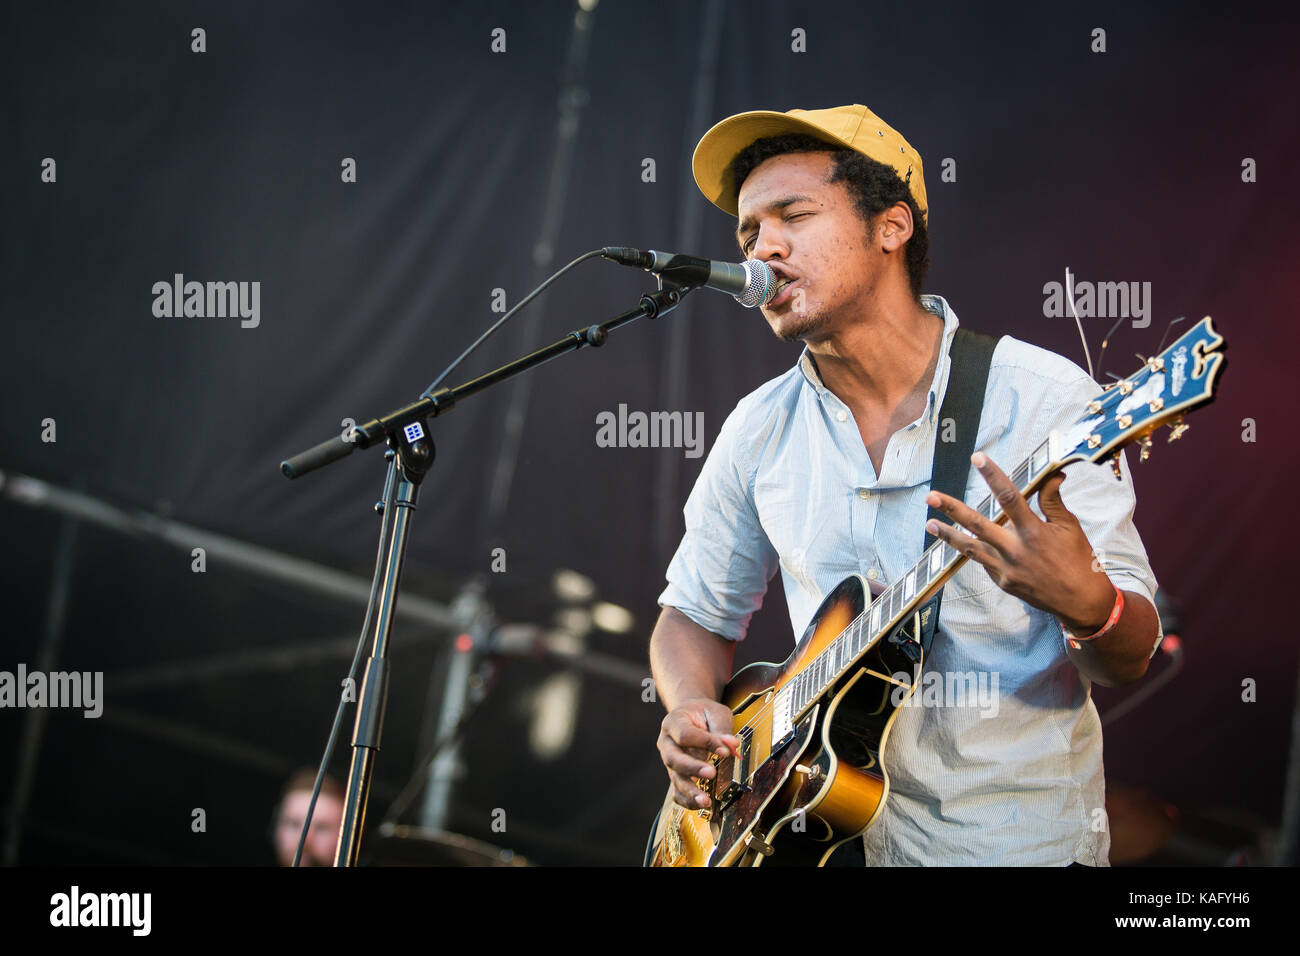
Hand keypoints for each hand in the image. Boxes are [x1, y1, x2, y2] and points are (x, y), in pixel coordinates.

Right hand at [657, 698, 741, 809]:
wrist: (691, 715)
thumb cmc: (703, 713)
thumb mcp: (715, 712)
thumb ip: (721, 728)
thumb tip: (731, 744)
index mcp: (673, 722)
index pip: (686, 734)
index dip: (705, 743)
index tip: (725, 750)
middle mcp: (667, 742)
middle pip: (673, 758)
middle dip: (692, 768)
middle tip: (711, 773)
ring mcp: (670, 760)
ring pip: (675, 777)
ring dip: (690, 790)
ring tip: (705, 800)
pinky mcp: (676, 774)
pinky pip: (677, 791)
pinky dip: (687, 800)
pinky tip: (701, 804)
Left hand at [923, 453, 1114, 633]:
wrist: (1081, 602)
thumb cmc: (1078, 561)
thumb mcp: (1069, 527)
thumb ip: (1053, 500)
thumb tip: (1053, 474)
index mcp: (1034, 532)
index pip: (1010, 497)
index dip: (993, 476)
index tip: (978, 459)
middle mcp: (1015, 550)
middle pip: (977, 525)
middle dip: (952, 509)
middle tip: (932, 496)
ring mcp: (1005, 569)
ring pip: (970, 548)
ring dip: (948, 535)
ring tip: (930, 524)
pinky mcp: (1002, 582)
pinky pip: (983, 562)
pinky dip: (974, 551)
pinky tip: (964, 542)